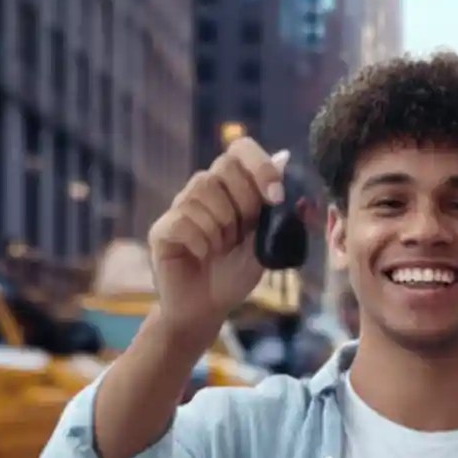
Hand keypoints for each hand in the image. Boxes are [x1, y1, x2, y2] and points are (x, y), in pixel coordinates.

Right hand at [147, 138, 288, 333]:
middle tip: (242, 234)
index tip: (276, 197)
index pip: (240, 148)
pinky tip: (202, 255)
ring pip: (201, 190)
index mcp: (231, 187)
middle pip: (223, 167)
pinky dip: (201, 242)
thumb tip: (295, 179)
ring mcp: (181, 207)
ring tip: (221, 248)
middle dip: (244, 203)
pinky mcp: (162, 229)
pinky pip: (183, 220)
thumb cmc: (234, 273)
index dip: (260, 165)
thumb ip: (280, 217)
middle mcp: (204, 190)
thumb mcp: (267, 246)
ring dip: (221, 226)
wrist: (206, 308)